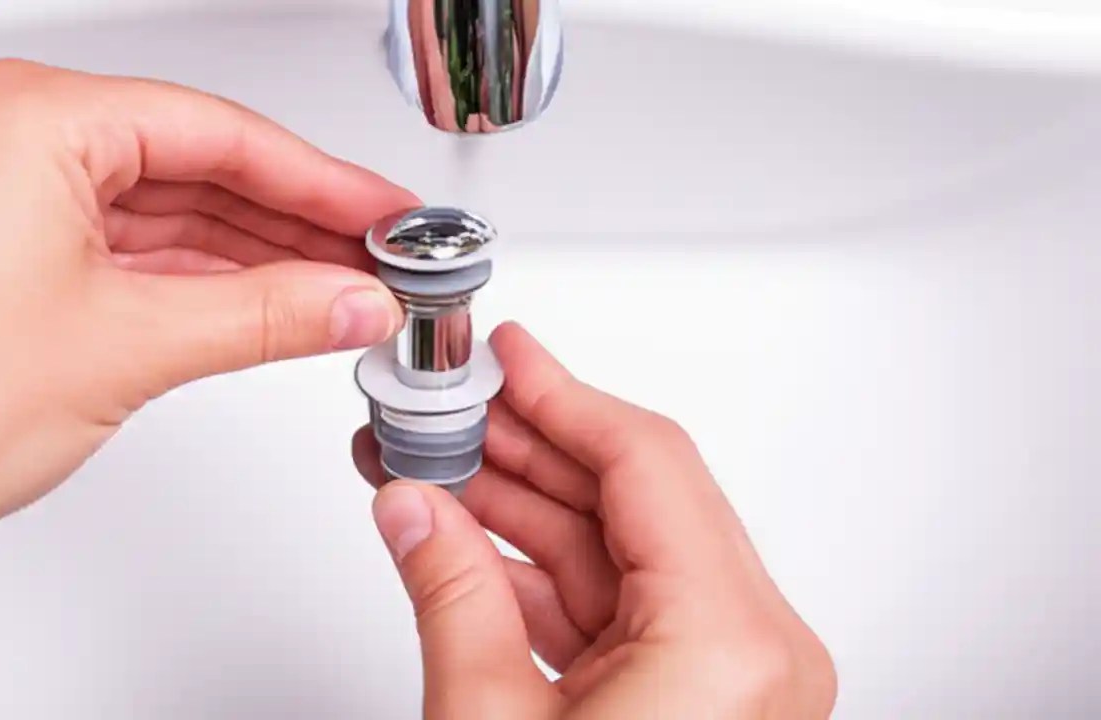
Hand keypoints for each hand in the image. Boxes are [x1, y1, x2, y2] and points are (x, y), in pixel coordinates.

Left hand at [0, 59, 417, 591]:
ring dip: (253, 253)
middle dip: (293, 219)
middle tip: (376, 254)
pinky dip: (198, 279)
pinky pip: (126, 247)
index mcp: (32, 120)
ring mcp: (4, 193)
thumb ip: (262, 314)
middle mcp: (11, 137)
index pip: (218, 132)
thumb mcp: (127, 347)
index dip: (319, 180)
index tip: (383, 213)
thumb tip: (349, 300)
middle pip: (195, 165)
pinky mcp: (3, 249)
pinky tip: (267, 301)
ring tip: (340, 284)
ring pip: (164, 211)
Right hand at [353, 323, 837, 717]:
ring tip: (433, 464)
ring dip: (523, 507)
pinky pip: (612, 607)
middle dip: (526, 447)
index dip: (565, 393)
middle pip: (632, 498)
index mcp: (730, 645)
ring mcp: (727, 679)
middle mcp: (751, 654)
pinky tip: (465, 536)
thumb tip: (413, 507)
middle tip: (450, 406)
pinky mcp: (692, 702)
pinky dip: (538, 570)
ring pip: (615, 551)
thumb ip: (447, 594)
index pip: (646, 463)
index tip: (511, 352)